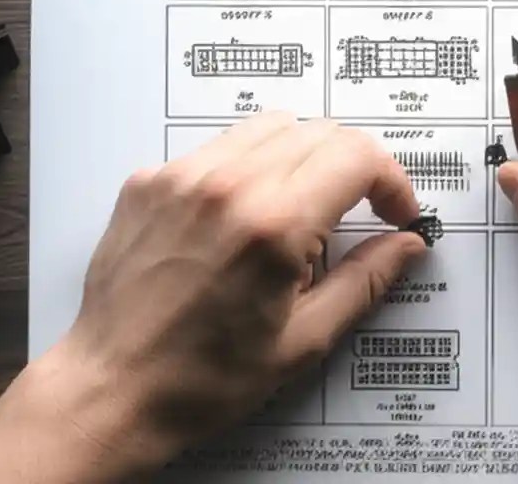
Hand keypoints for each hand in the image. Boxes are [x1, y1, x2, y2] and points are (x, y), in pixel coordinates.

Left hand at [49, 112, 425, 467]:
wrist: (111, 390)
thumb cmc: (200, 379)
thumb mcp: (303, 341)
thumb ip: (365, 282)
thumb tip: (406, 246)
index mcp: (271, 225)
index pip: (356, 155)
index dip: (391, 180)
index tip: (395, 211)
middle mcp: (225, 186)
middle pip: (318, 131)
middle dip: (352, 167)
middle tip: (357, 213)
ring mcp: (180, 177)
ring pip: (268, 127)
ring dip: (301, 157)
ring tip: (298, 215)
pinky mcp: (148, 181)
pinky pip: (217, 148)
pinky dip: (246, 169)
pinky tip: (242, 219)